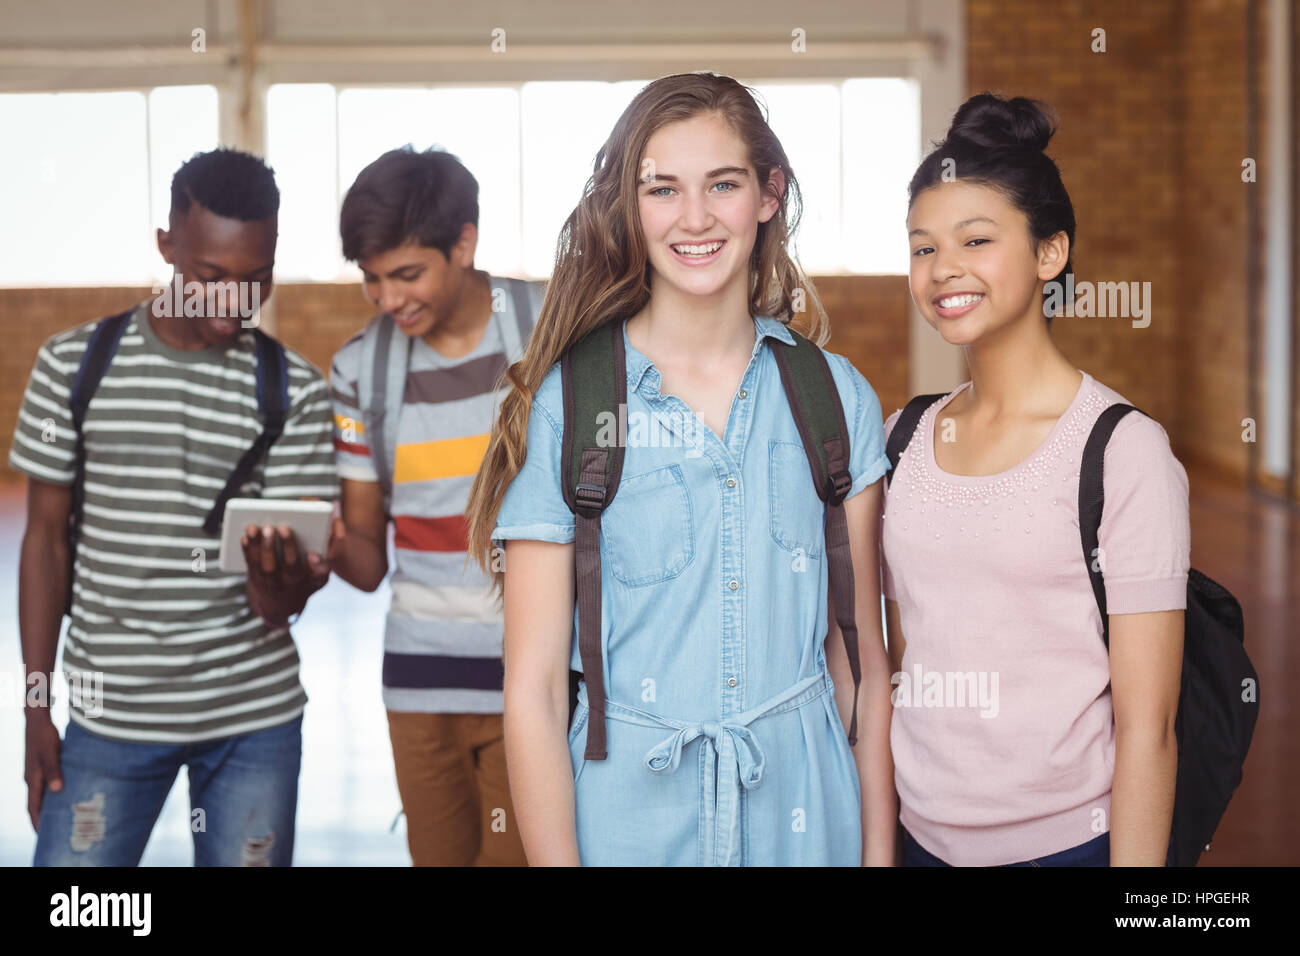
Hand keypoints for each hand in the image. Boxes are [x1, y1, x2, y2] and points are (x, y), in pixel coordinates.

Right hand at [25, 711, 61, 831]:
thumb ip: (54, 771)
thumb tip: (57, 791)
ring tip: (63, 815)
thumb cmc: (44, 735)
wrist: (37, 719)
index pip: (33, 807)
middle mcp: (32, 778)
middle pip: (37, 803)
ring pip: (43, 794)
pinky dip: (55, 792)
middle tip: (56, 830)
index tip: (44, 835)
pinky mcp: (43, 765)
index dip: (38, 821)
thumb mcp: (51, 753)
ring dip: (50, 805)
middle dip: (45, 818)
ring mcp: (37, 772)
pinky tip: (66, 793)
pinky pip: (48, 784)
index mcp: (32, 779)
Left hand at [240, 523, 329, 626]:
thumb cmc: (301, 582)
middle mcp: (292, 581)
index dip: (317, 564)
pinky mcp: (256, 579)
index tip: (313, 553)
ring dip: (260, 546)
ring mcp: (272, 582)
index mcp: (310, 578)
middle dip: (288, 545)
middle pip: (290, 565)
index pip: (319, 574)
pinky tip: (246, 537)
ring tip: (256, 528)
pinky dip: (247, 550)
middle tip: (284, 527)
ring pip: (266, 565)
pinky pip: (251, 564)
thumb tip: (315, 551)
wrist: (279, 604)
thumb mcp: (316, 579)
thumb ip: (322, 565)